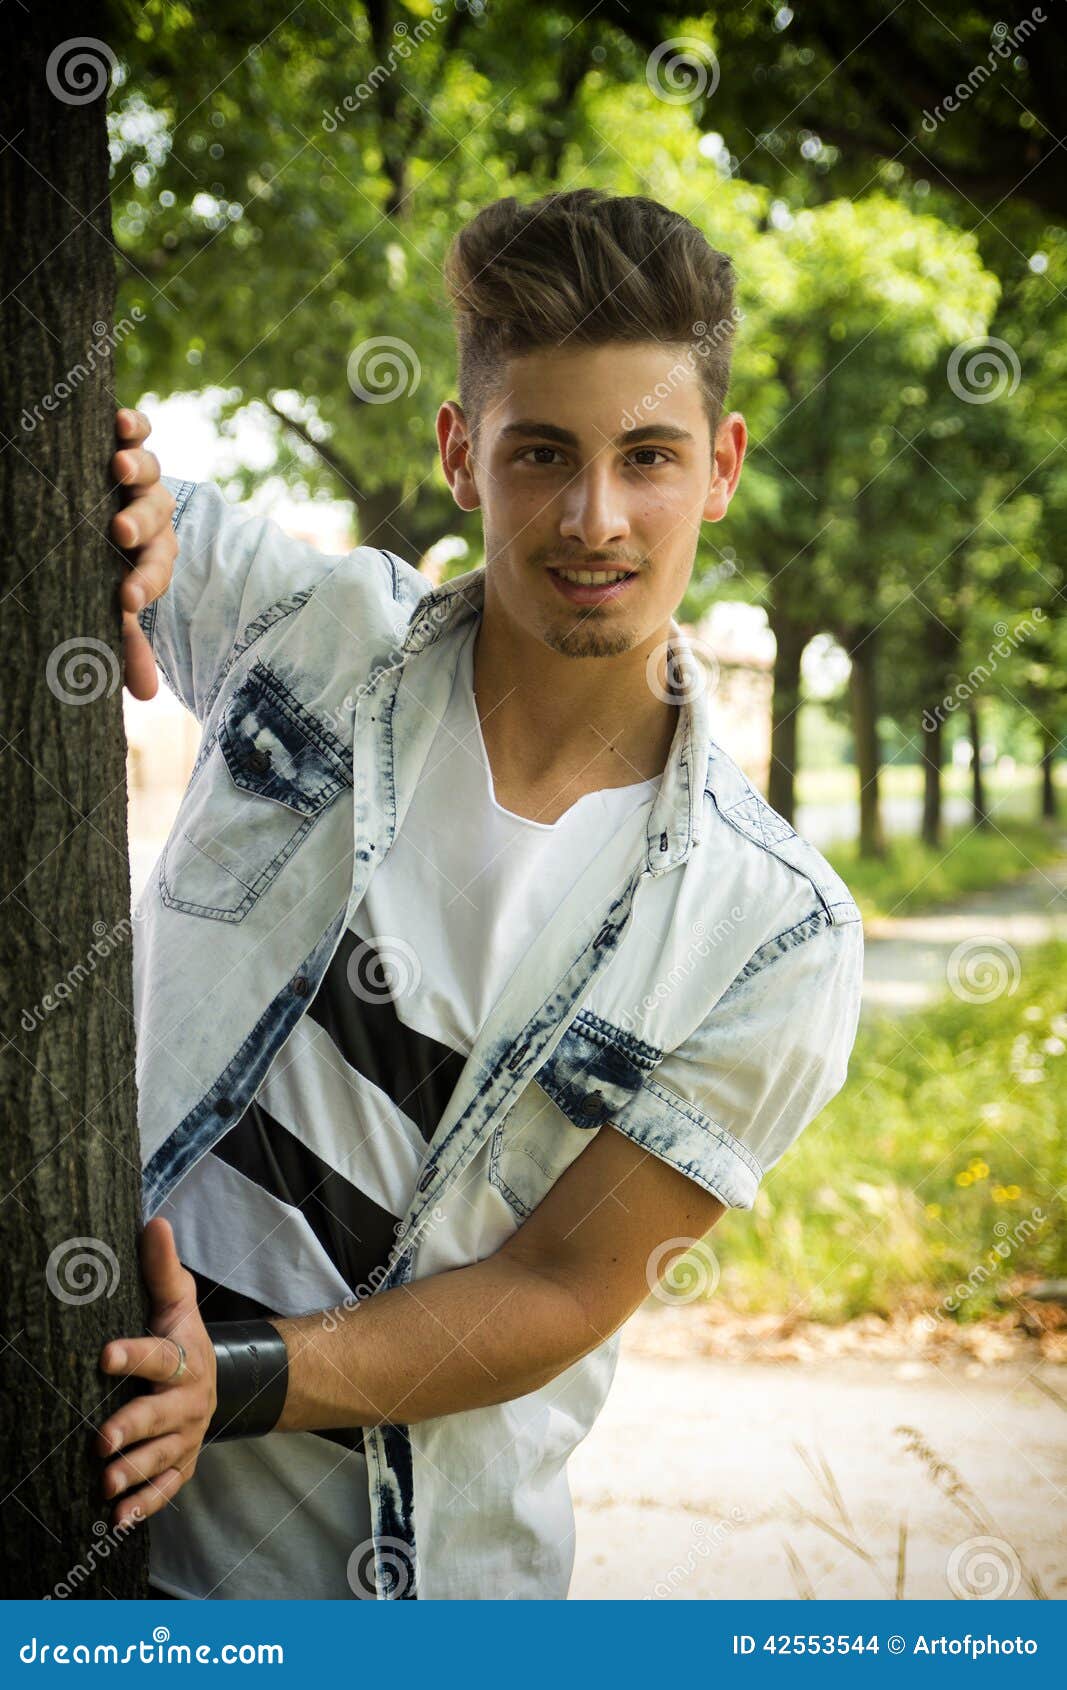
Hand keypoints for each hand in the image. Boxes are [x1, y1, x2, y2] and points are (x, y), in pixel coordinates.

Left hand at [96, 1217, 216, 1529]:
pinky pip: (167, 1488)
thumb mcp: (177, 1302)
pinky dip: (145, 1505)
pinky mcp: (183, 1464)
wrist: (224, 1380)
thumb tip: (153, 1220)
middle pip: (161, 1415)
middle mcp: (190, 1401)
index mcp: (185, 1358)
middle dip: (133, 1428)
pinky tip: (118, 1519)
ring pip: (164, 1457)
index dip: (133, 1355)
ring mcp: (188, 1436)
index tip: (104, 1355)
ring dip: (135, 1472)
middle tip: (102, 1441)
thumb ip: (162, 1268)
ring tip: (105, 1484)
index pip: (159, 1355)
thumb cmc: (184, 1336)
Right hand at [110, 407, 177, 701]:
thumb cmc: (94, 566)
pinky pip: (138, 430)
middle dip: (140, 525)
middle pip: (155, 519)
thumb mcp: (105, 600)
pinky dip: (134, 424)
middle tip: (120, 533)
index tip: (126, 599)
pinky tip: (121, 423)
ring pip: (148, 472)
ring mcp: (137, 477)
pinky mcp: (124, 440)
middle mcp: (150, 515)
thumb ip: (125, 642)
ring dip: (137, 469)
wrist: (84, 505)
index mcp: (150, 557)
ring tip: (119, 469)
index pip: (154, 572)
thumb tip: (147, 694)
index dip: (144, 584)